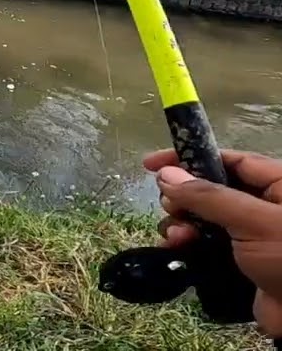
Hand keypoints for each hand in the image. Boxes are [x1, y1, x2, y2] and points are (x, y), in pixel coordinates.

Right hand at [145, 149, 281, 335]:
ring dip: (182, 224)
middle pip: (211, 189)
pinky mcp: (241, 262)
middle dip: (183, 197)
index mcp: (278, 186)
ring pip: (204, 219)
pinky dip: (187, 246)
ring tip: (176, 238)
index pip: (229, 160)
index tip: (153, 164)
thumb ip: (209, 197)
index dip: (190, 158)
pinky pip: (205, 246)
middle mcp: (264, 206)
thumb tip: (165, 175)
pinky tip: (175, 251)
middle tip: (170, 207)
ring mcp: (251, 236)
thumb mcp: (254, 221)